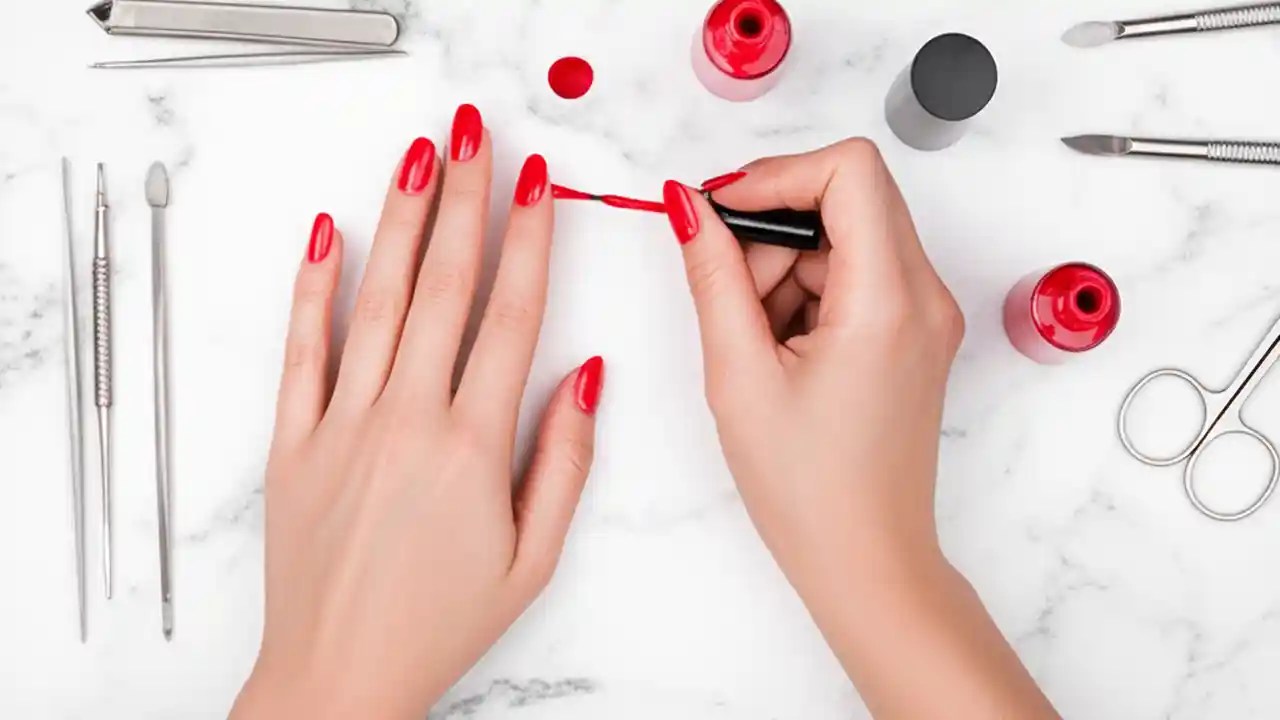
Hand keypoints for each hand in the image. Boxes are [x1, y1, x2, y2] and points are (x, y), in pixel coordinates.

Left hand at [231, 105, 604, 719]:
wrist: (341, 675)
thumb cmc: (439, 623)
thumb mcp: (533, 556)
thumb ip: (564, 459)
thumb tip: (586, 376)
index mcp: (472, 445)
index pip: (510, 315)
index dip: (529, 238)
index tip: (536, 182)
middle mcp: (406, 420)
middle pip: (445, 287)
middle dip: (464, 200)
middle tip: (474, 137)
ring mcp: (343, 424)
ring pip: (377, 301)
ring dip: (401, 221)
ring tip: (417, 159)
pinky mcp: (293, 441)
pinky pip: (301, 350)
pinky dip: (312, 289)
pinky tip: (329, 235)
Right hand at [666, 139, 1055, 717]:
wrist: (867, 560)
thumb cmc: (809, 489)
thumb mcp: (739, 375)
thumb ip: (712, 276)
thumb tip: (687, 205)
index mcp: (888, 300)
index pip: (849, 168)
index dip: (775, 174)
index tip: (719, 208)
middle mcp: (924, 295)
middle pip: (847, 197)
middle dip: (773, 226)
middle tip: (726, 287)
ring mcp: (925, 314)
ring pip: (846, 235)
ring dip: (785, 265)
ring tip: (753, 340)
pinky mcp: (913, 332)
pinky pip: (855, 273)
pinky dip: (806, 291)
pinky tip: (778, 350)